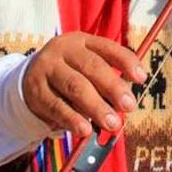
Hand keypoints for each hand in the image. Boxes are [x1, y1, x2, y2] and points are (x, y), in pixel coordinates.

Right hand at [21, 31, 147, 137]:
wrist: (30, 78)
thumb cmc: (71, 74)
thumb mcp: (87, 69)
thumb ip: (107, 82)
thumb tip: (125, 103)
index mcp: (82, 41)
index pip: (108, 48)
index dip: (126, 62)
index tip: (141, 78)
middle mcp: (64, 50)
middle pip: (92, 67)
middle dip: (113, 87)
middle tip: (129, 106)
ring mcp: (48, 68)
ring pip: (75, 86)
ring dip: (96, 107)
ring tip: (112, 123)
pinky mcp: (36, 90)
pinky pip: (56, 106)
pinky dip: (72, 119)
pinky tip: (84, 130)